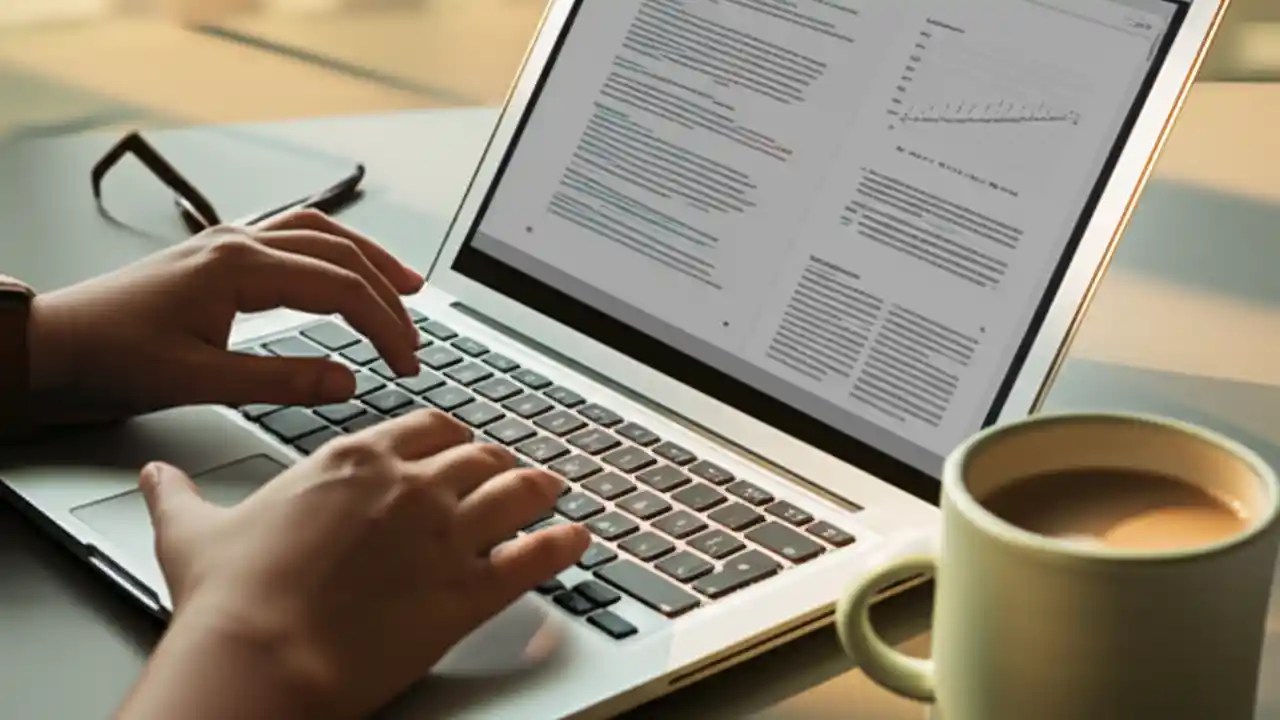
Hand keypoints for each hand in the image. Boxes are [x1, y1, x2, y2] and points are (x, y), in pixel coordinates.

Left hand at [29, 210, 423, 424]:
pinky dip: (335, 253)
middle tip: (414, 339)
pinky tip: (348, 269)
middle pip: (341, 254)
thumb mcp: (201, 382)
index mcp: (239, 267)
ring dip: (370, 259)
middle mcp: (239, 243)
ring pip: (322, 234)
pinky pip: (296, 238)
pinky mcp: (223, 255)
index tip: (407, 360)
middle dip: (388, 296)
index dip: (384, 325)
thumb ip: (282, 381)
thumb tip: (347, 381)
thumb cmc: (114, 359)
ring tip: (408, 286)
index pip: (340, 288)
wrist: (57, 343)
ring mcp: (231, 243)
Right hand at [119, 410, 590, 719]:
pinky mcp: (468, 590)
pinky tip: (576, 540)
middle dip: (498, 461)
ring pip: (518, 491)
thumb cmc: (230, 598)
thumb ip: (180, 496)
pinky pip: (536, 555)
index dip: (450, 435)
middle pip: (479, 454)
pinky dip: (563, 545)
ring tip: (553, 492)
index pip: (426, 425)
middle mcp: (410, 485)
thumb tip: (156, 475)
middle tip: (507, 472)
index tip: (458, 445)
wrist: (258, 656)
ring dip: (540, 490)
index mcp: (354, 459)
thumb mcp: (195, 531)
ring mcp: (446, 534)